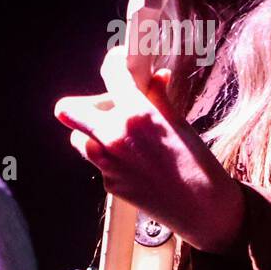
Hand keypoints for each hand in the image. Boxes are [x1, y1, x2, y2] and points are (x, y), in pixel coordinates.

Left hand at [54, 45, 245, 253]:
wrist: (202, 209)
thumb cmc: (196, 165)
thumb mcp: (179, 124)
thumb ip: (158, 98)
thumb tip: (155, 79)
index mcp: (137, 114)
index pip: (111, 73)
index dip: (114, 61)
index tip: (118, 61)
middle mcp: (115, 137)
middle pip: (68, 110)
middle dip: (83, 104)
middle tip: (106, 106)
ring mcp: (108, 163)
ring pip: (80, 138)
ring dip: (94, 132)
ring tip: (120, 135)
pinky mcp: (108, 183)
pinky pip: (98, 162)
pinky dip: (110, 156)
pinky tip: (135, 160)